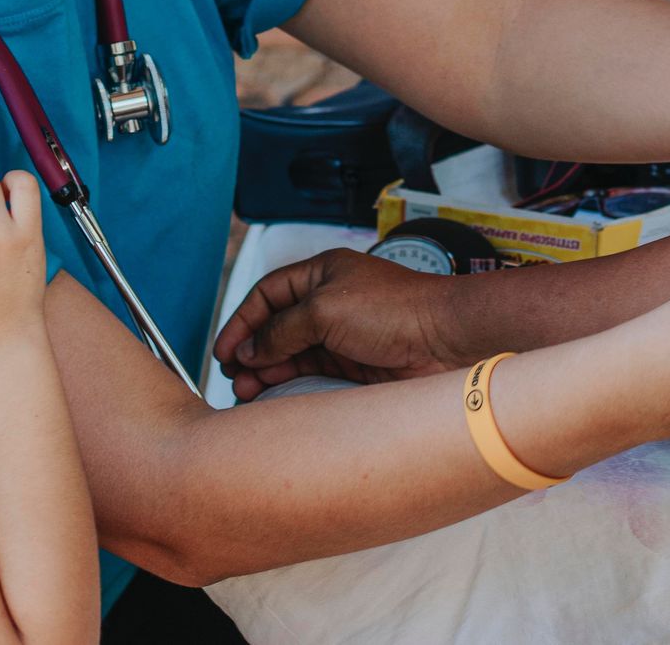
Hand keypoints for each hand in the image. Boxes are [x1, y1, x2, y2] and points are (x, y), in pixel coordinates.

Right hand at [212, 249, 462, 400]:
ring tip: (247, 392)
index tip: (223, 351)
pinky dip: (291, 383)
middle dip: (251, 350)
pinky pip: (313, 373)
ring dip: (267, 371)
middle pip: (277, 326)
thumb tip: (248, 350)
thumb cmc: (395, 310)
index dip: (242, 321)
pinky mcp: (355, 363)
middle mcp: (331, 301)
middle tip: (233, 378)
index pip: (268, 294)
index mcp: (322, 274)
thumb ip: (281, 330)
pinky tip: (275, 396)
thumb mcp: (325, 310)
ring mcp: (342, 334)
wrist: (445, 340)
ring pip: (292, 353)